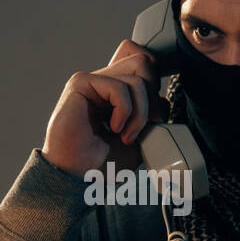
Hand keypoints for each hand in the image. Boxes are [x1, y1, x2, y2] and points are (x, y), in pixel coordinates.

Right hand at [41, 39, 168, 177]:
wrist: (78, 177)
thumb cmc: (102, 163)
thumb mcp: (139, 139)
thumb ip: (150, 116)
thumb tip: (162, 102)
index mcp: (115, 93)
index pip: (144, 66)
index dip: (157, 88)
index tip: (154, 120)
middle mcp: (103, 83)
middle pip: (144, 62)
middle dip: (153, 95)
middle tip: (147, 124)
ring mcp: (92, 81)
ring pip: (137, 76)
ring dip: (140, 111)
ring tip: (127, 135)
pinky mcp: (80, 83)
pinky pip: (119, 87)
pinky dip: (125, 111)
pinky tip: (115, 128)